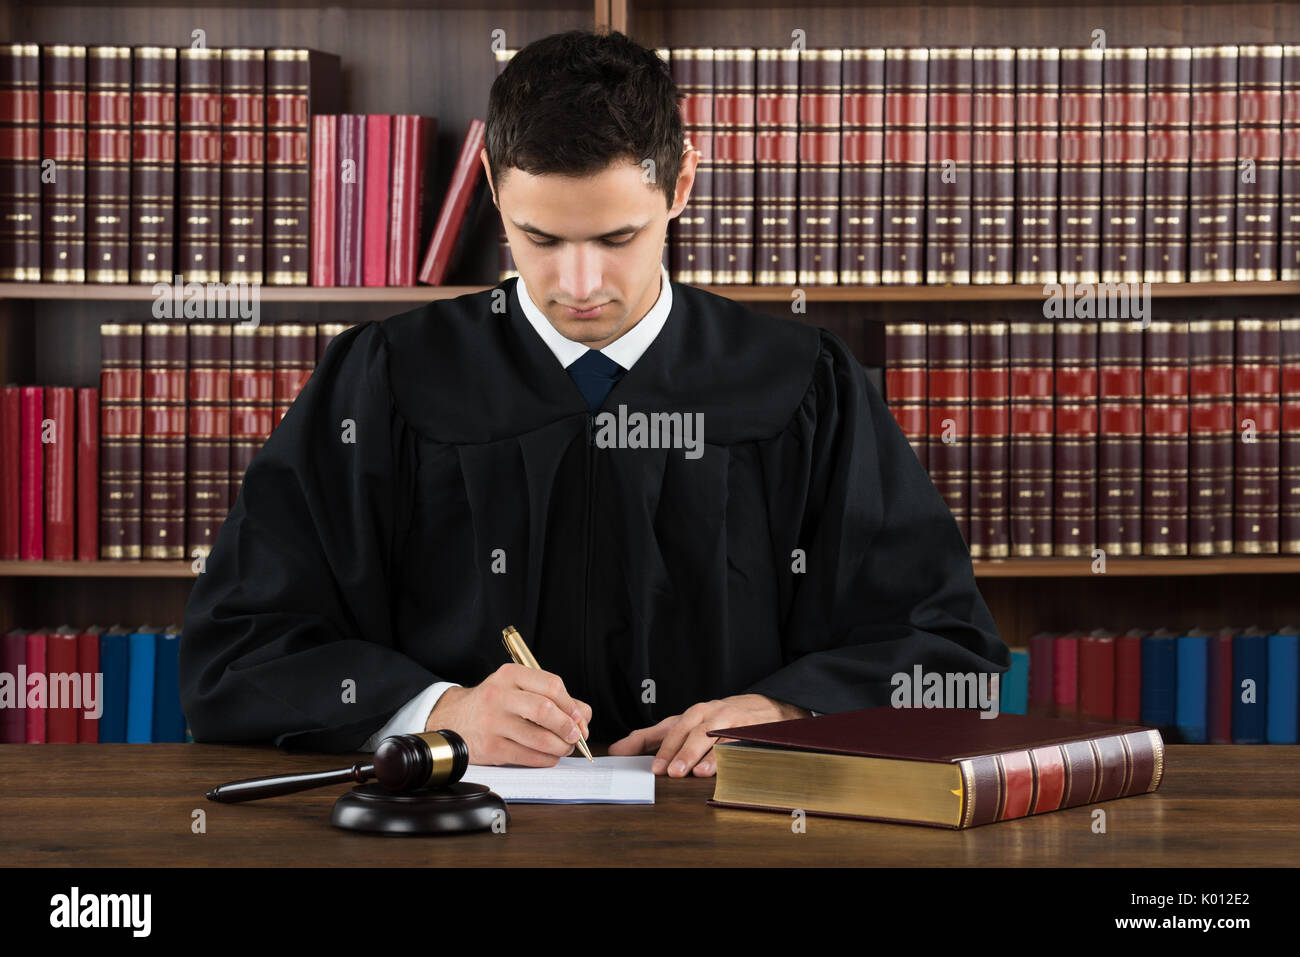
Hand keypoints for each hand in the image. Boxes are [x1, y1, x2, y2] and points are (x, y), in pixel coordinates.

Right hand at [425, 663, 592, 766]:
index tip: (580, 719)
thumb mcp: (517, 689)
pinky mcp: (490, 747)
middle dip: (568, 727)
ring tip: (564, 748)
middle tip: (576, 736)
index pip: (552, 685)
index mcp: (510, 675)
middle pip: (546, 710)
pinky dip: (545, 759)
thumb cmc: (494, 705)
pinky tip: (548, 756)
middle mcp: (499, 695)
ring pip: (539, 737)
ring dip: (560, 747)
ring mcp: (493, 722)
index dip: (572, 705)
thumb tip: (583, 717)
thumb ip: (551, 697)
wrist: (454, 721)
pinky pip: (527, 756)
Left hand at [606, 694, 809, 777]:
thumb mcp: (686, 726)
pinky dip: (725, 756)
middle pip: (688, 731)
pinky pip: (735, 744)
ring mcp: (728, 722)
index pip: (666, 728)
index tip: (637, 760)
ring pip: (711, 736)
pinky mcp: (748, 731)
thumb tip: (618, 750)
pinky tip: (718, 768)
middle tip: (665, 771)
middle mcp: (708, 715)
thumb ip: (652, 739)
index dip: (650, 744)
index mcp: (691, 715)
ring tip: (690, 772)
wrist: (764, 708)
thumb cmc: (718, 720)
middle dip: (675, 751)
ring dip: (699, 755)